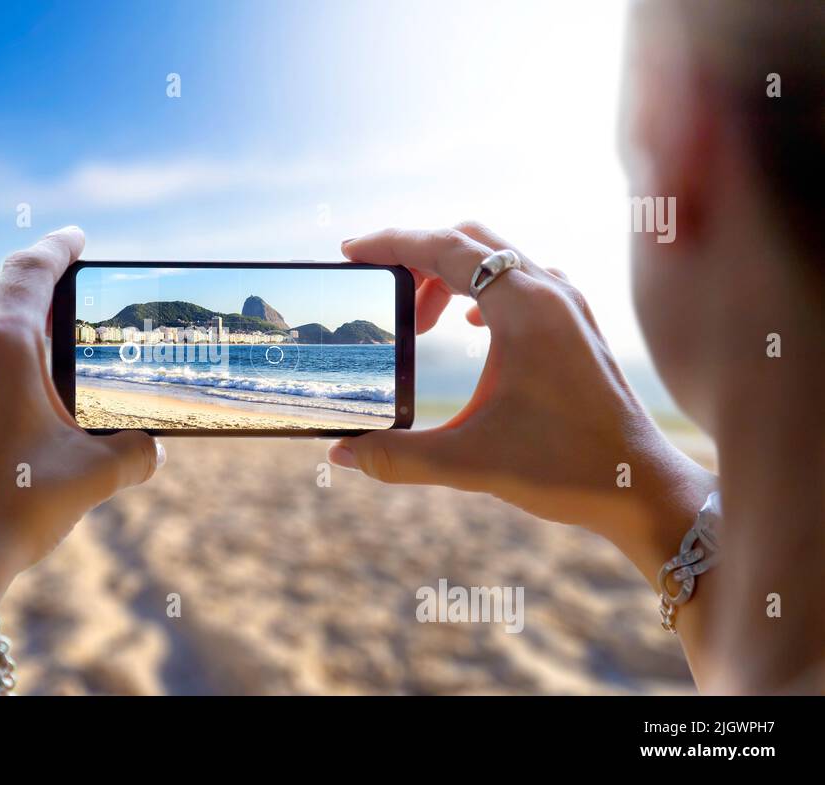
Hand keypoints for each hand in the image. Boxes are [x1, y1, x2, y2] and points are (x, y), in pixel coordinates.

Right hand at [328, 223, 715, 580]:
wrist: (642, 488)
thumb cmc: (567, 469)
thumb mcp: (470, 462)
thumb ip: (397, 456)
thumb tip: (339, 453)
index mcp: (524, 309)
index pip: (445, 248)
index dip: (392, 243)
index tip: (351, 253)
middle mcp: (550, 293)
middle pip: (469, 241)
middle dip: (416, 258)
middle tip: (380, 292)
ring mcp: (569, 307)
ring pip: (497, 260)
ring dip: (449, 277)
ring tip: (419, 323)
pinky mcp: (577, 326)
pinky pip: (521, 282)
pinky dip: (482, 291)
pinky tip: (468, 329)